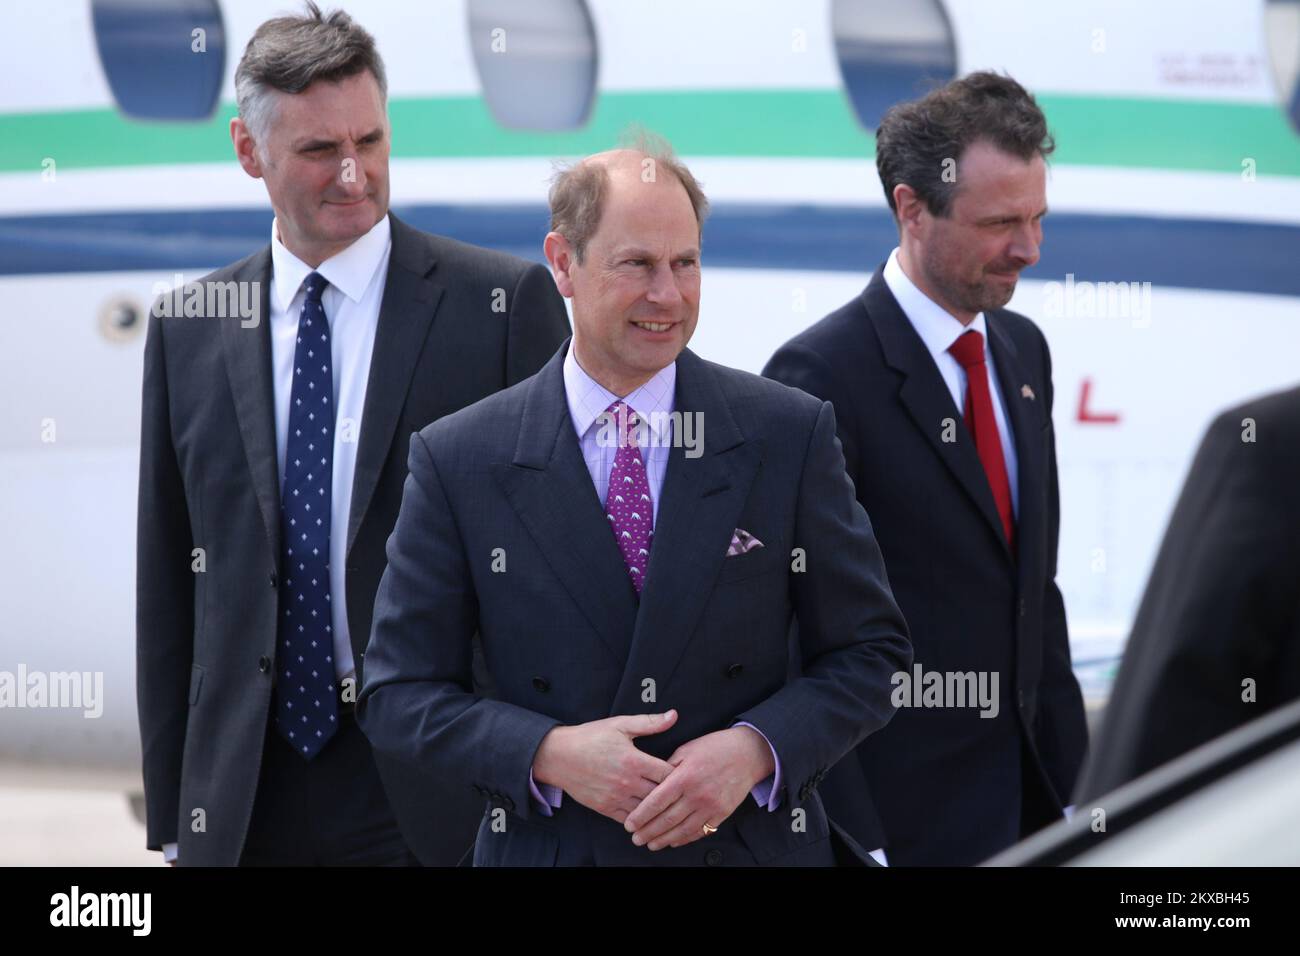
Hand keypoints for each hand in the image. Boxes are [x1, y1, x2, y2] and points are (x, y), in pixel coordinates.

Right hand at [532, 710, 677, 823]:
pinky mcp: (605, 808)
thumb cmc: (590, 737)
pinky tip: (649, 816)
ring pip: (646, 810)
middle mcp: (627, 782)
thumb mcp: (620, 724)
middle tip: (684, 794)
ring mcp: (616, 797)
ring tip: (671, 808)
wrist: (558, 756)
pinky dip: (641, 819)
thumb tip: (673, 715)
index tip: (686, 774)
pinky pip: (629, 820)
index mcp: (634, 760)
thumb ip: (649, 723)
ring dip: (658, 809)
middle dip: (673, 794)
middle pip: (660, 795)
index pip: (668, 774)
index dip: (680, 775)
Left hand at [624, 725, 773, 850]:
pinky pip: (700, 831)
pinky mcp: (722, 813)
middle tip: (635, 838)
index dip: (641, 815)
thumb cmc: (715, 747)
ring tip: (651, 844)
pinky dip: (685, 839)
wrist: (747, 753)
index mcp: (685, 776)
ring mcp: (711, 806)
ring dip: (664, 839)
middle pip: (667, 820)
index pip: (657, 801)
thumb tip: (651, 781)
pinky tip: (673, 841)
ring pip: (682, 830)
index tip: (629, 824)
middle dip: (648, 832)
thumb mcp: (687, 749)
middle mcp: (697, 794)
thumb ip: (668, 767)